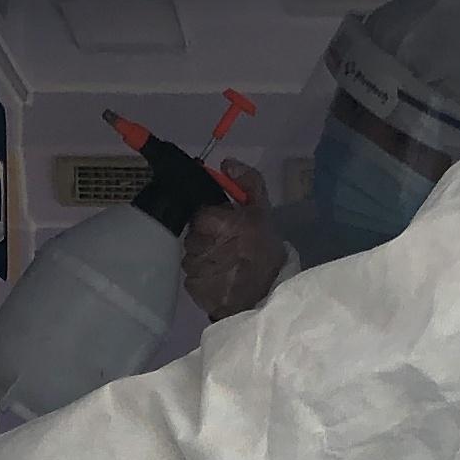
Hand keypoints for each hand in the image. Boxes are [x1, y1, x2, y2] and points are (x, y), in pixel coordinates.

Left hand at [180, 166, 287, 319]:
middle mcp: (198, 242)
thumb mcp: (263, 211)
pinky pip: (192, 276)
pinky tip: (221, 279)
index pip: (200, 214)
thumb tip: (227, 163)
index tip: (227, 228)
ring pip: (192, 255)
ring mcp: (193, 266)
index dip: (213, 220)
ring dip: (205, 258)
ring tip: (227, 265)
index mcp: (214, 221)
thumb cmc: (266, 251)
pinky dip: (204, 277)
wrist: (267, 296)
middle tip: (230, 248)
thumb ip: (249, 182)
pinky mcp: (192, 287)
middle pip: (194, 235)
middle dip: (208, 239)